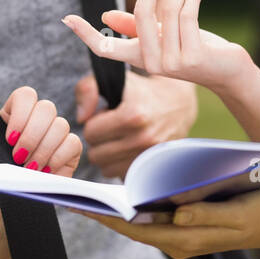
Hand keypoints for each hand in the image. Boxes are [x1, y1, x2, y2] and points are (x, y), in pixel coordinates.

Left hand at [0, 81, 81, 175]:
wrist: (5, 202)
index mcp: (16, 114)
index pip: (26, 94)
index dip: (21, 115)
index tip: (9, 139)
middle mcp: (39, 119)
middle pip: (47, 107)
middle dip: (32, 136)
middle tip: (18, 158)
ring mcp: (57, 133)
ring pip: (61, 124)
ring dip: (42, 151)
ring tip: (29, 170)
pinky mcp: (71, 149)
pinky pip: (73, 142)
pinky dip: (57, 158)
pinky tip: (45, 172)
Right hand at [61, 0, 248, 92]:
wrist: (229, 73)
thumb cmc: (197, 49)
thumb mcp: (165, 35)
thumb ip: (138, 25)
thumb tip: (105, 15)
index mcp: (140, 57)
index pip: (106, 48)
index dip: (86, 34)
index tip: (66, 19)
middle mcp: (152, 64)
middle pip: (142, 13)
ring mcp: (172, 64)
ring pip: (170, 9)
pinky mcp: (193, 58)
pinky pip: (188, 15)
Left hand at [75, 69, 196, 178]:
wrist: (178, 105)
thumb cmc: (142, 92)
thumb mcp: (116, 81)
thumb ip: (88, 89)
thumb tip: (81, 118)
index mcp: (133, 115)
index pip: (90, 132)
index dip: (94, 122)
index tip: (106, 115)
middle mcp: (143, 138)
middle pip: (95, 154)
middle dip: (99, 141)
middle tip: (112, 128)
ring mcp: (148, 157)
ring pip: (105, 168)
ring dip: (108, 155)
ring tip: (120, 138)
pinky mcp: (153, 169)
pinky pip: (120, 176)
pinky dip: (120, 165)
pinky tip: (128, 149)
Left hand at [75, 190, 259, 258]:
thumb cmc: (254, 216)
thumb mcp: (234, 213)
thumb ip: (205, 214)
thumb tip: (176, 213)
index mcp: (184, 239)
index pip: (136, 228)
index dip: (107, 218)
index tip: (82, 206)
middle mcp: (177, 242)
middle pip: (131, 228)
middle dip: (102, 215)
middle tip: (73, 199)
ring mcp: (179, 237)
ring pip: (139, 225)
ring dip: (115, 213)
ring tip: (90, 198)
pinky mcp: (183, 229)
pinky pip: (151, 221)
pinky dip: (133, 211)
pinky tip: (122, 199)